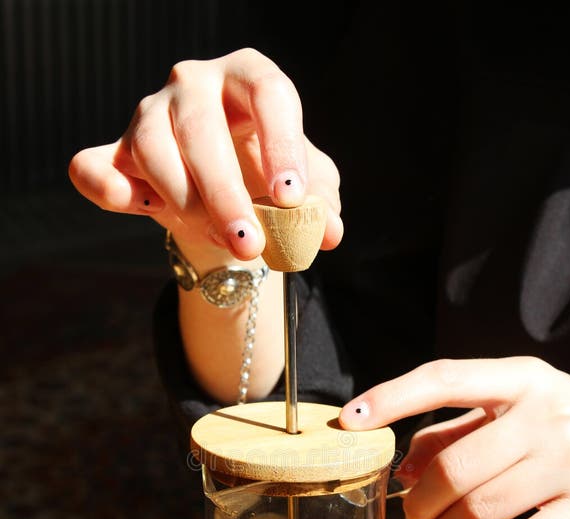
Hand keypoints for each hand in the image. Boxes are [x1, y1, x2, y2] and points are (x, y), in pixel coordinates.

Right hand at [68, 50, 342, 260]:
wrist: (224, 196)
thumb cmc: (269, 176)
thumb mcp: (306, 186)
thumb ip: (321, 203)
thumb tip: (329, 232)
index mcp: (249, 77)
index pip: (268, 91)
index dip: (281, 144)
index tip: (290, 198)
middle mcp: (195, 84)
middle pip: (203, 130)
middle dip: (226, 195)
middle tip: (249, 246)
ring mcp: (149, 115)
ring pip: (153, 149)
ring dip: (185, 204)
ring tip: (219, 242)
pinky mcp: (116, 153)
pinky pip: (94, 166)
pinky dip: (105, 187)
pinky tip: (133, 204)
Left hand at [339, 357, 569, 518]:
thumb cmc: (566, 424)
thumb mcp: (516, 407)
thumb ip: (455, 429)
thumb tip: (401, 466)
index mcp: (522, 379)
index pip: (445, 379)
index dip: (392, 398)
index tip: (350, 420)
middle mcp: (547, 416)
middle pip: (456, 465)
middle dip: (418, 500)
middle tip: (408, 516)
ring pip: (481, 509)